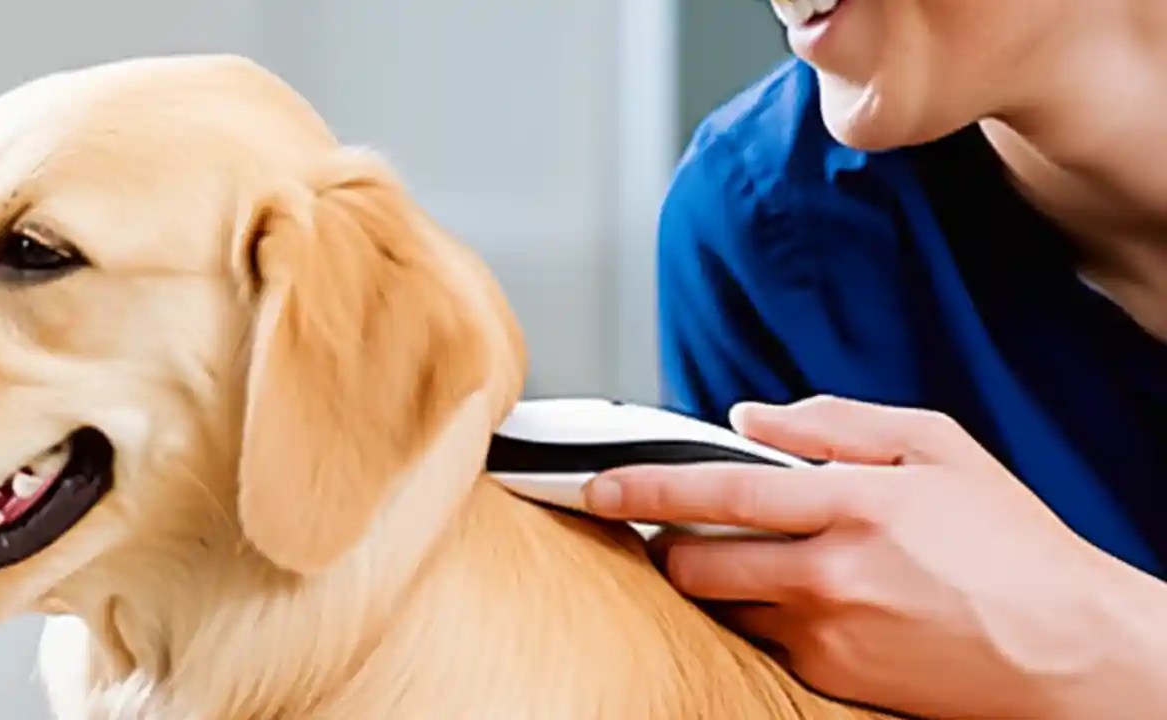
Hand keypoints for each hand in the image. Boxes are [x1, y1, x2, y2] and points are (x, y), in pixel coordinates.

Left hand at [582, 395, 1166, 718]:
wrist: (1068, 650)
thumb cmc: (1008, 541)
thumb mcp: (936, 448)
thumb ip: (834, 422)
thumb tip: (748, 417)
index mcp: (854, 501)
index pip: (719, 488)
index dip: (646, 486)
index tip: (598, 486)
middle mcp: (830, 572)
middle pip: (697, 561)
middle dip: (669, 545)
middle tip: (676, 532)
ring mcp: (828, 633)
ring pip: (723, 606)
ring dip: (713, 582)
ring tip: (753, 561)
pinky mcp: (833, 679)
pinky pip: (764, 643)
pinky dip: (761, 617)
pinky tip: (804, 601)